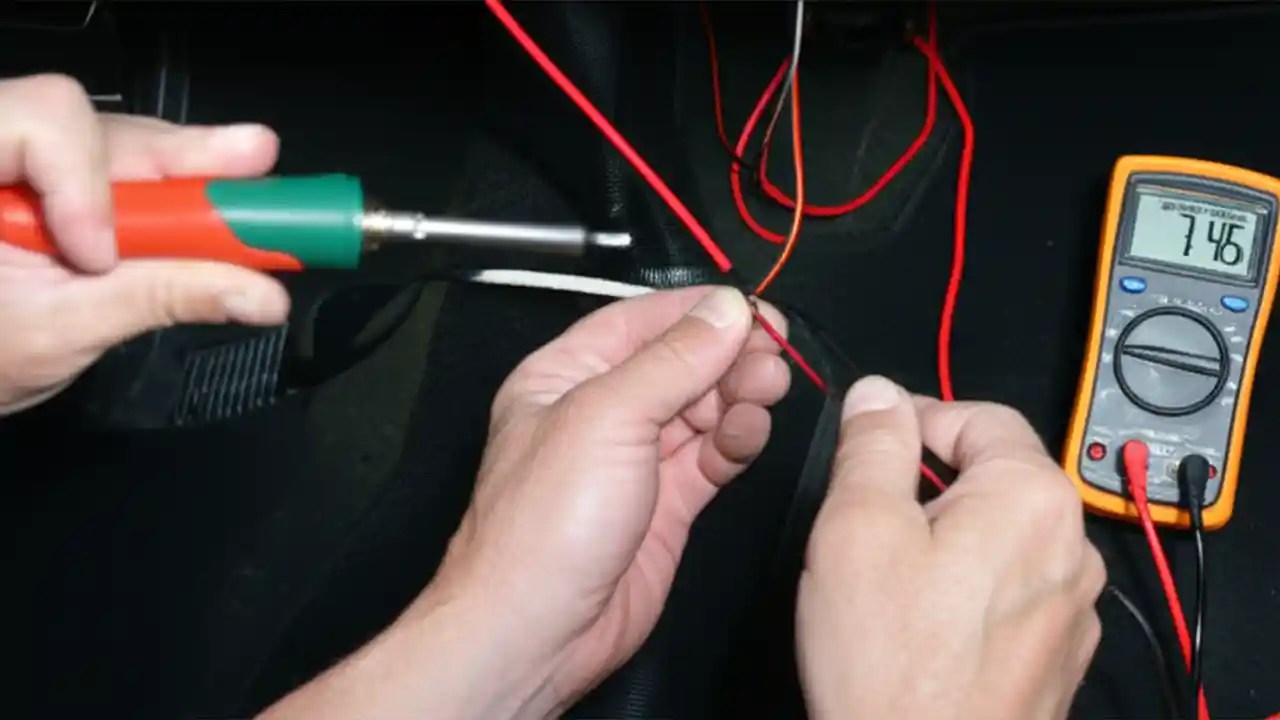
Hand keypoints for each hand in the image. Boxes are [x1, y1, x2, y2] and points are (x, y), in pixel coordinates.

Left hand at [0, 73, 289, 414]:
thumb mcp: (59, 333)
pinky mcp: (50, 178)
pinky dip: (162, 190)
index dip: (86, 180)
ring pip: (112, 139)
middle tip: (257, 160)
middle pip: (95, 124)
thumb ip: (161, 297)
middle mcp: (1, 145)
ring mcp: (22, 157)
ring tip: (247, 187)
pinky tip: (205, 206)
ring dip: (181, 173)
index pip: (42, 123)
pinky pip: (112, 164)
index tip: (99, 256)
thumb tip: (260, 293)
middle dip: (179, 156)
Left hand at [259, 286, 790, 719]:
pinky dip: (737, 440)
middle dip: (728, 354)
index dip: (698, 311)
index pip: (640, 322)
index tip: (753, 307)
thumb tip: (726, 310)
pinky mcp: (665, 505)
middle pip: (678, 363)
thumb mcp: (606, 416)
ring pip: (701, 409)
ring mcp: (634, 461)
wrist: (536, 631)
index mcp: (563, 376)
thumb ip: (673, 360)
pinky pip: (712, 456)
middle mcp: (598, 413)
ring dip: (739, 394)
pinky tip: (752, 430)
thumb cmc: (542, 525)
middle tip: (772, 353)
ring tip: (768, 388)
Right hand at [798, 377, 1104, 719]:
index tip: (868, 441)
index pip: (978, 414)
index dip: (913, 418)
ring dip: (948, 537)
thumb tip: (879, 394)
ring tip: (888, 578)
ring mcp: (1070, 609)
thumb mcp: (855, 527)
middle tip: (864, 519)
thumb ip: (872, 445)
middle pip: (994, 475)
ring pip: (1001, 536)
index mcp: (1033, 498)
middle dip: (928, 483)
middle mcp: (1071, 547)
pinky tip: (921, 624)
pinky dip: (968, 588)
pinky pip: (1010, 591)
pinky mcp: (1056, 656)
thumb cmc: (891, 663)